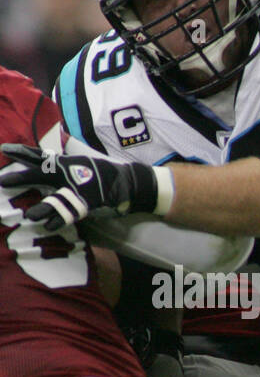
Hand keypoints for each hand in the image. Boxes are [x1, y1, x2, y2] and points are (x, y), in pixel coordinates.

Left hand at [0, 144, 161, 230]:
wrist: (130, 182)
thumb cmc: (105, 175)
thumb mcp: (82, 165)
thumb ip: (65, 167)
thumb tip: (48, 163)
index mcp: (67, 163)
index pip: (40, 156)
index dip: (22, 153)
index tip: (4, 150)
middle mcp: (70, 172)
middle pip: (42, 172)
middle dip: (22, 177)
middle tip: (3, 181)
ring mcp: (81, 187)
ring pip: (57, 198)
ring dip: (43, 208)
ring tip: (29, 217)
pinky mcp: (91, 201)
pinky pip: (73, 212)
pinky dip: (61, 220)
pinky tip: (50, 227)